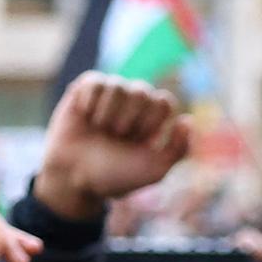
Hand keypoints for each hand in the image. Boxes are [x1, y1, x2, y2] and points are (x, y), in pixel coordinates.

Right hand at [34, 72, 191, 223]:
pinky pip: (96, 82)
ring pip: (118, 86)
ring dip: (109, 115)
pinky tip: (85, 117)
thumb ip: (179, 149)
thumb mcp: (154, 171)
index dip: (150, 123)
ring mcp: (108, 95)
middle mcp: (131, 104)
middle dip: (129, 120)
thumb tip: (187, 120)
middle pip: (142, 92)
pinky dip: (91, 104)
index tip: (138, 142)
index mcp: (150, 119)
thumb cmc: (114, 176)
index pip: (164, 102)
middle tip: (116, 138)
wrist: (74, 179)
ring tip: (99, 131)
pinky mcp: (85, 90)